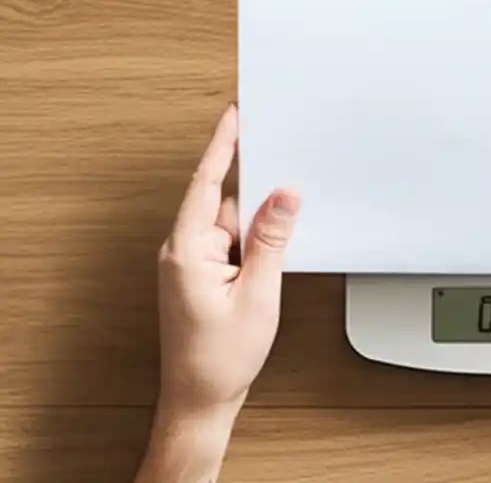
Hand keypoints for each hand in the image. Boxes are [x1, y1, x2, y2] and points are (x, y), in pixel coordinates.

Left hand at [137, 105, 299, 482]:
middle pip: (227, 204)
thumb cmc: (219, 357)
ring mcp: (192, 264)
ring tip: (268, 274)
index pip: (206, 183)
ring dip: (259, 237)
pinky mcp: (202, 276)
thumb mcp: (258, 293)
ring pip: (235, 227)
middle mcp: (184, 251)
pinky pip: (233, 246)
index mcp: (187, 250)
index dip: (223, 146)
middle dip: (259, 207)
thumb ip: (271, 239)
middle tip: (282, 213)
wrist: (201, 399)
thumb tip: (284, 195)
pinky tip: (267, 273)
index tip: (235, 114)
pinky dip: (254, 251)